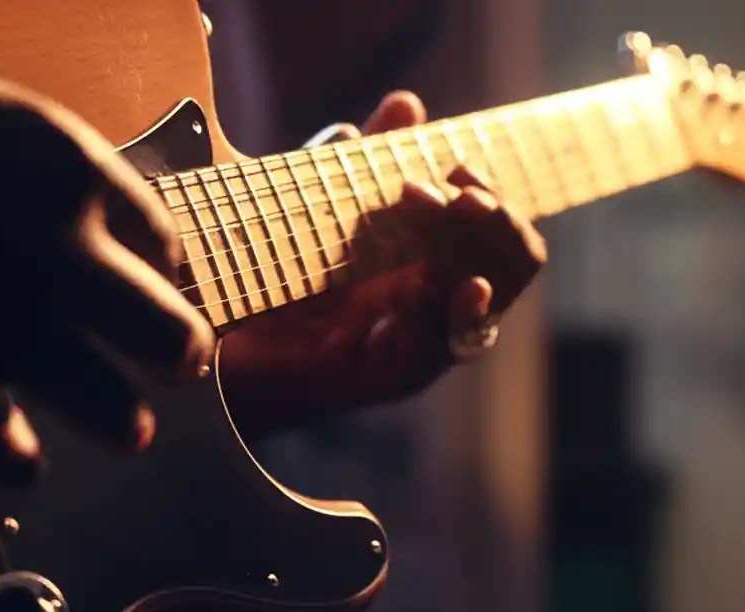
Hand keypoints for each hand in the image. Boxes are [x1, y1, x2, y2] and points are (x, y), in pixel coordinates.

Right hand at [0, 7, 213, 480]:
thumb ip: (53, 168)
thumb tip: (114, 226)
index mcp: (73, 170)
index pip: (167, 243)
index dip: (162, 268)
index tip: (147, 281)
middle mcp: (59, 253)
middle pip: (174, 338)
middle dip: (179, 351)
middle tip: (178, 361)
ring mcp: (1, 328)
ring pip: (116, 413)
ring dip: (120, 418)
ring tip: (125, 426)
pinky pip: (11, 455)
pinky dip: (18, 455)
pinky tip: (16, 447)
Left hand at [220, 91, 545, 434]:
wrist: (229, 341)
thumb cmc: (281, 274)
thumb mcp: (325, 202)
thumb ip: (365, 157)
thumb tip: (407, 102)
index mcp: (437, 260)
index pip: (503, 228)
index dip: (494, 194)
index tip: (458, 170)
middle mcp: (441, 304)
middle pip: (515, 264)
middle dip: (495, 223)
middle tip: (456, 197)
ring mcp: (424, 344)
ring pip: (488, 307)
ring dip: (477, 262)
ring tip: (448, 226)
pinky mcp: (394, 376)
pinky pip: (441, 351)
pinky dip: (445, 318)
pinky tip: (428, 293)